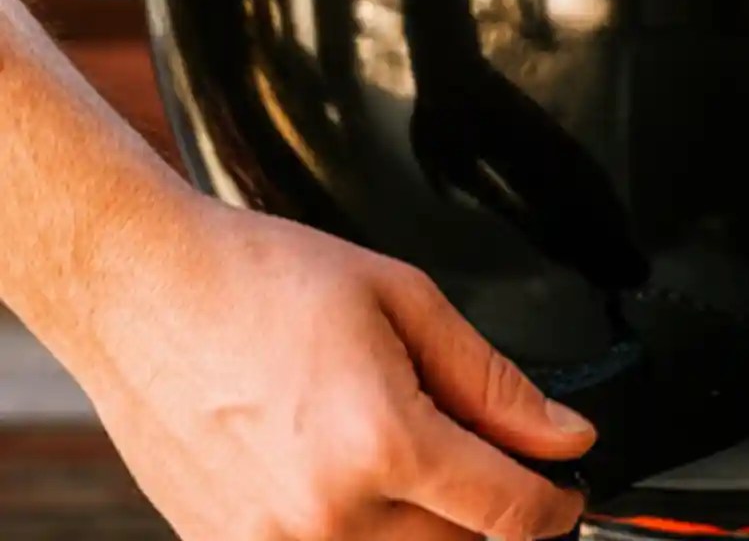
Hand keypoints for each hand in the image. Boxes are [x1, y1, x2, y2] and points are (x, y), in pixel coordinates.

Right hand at [69, 197, 595, 540]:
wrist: (139, 288)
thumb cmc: (257, 279)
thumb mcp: (403, 302)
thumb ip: (493, 384)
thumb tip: (561, 435)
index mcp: (381, 440)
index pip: (513, 514)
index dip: (557, 502)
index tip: (562, 487)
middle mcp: (328, 513)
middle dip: (489, 504)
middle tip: (467, 443)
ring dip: (426, 523)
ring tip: (393, 447)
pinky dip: (362, 529)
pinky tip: (343, 471)